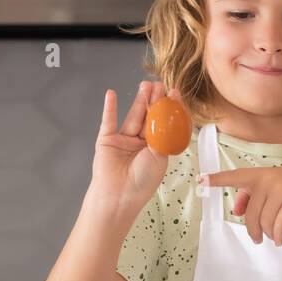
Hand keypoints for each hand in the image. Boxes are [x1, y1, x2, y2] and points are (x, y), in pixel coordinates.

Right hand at [91, 82, 183, 216]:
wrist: (120, 196)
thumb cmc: (143, 180)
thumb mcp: (159, 155)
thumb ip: (162, 134)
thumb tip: (168, 112)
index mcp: (156, 147)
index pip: (164, 123)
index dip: (169, 108)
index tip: (174, 92)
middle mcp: (140, 142)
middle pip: (149, 117)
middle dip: (155, 100)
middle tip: (160, 84)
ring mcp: (123, 140)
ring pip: (133, 116)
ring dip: (139, 101)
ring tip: (146, 85)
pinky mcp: (107, 140)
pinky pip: (108, 121)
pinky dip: (109, 108)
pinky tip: (111, 94)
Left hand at [200, 166, 281, 245]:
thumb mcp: (274, 187)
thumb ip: (253, 196)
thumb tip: (236, 211)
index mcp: (261, 175)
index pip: (235, 176)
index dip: (217, 179)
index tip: (200, 180)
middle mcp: (268, 179)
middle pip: (250, 214)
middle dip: (253, 230)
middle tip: (258, 239)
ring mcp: (281, 189)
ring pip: (264, 222)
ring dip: (268, 234)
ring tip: (274, 236)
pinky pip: (278, 226)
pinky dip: (278, 237)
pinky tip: (280, 240)